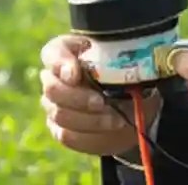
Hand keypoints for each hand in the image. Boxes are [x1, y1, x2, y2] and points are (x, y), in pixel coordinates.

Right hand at [40, 34, 160, 156]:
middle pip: (52, 88)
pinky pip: (68, 135)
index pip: (52, 53)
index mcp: (68, 52)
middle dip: (78, 98)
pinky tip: (110, 128)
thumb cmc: (128, 72)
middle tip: (101, 102)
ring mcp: (54, 105)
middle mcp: (54, 78)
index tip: (75, 74)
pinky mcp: (60, 128)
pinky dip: (91, 133)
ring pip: (60, 114)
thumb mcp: (128, 60)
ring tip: (116, 119)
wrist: (135, 102)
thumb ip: (119, 57)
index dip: (60, 64)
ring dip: (90, 119)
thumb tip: (122, 63)